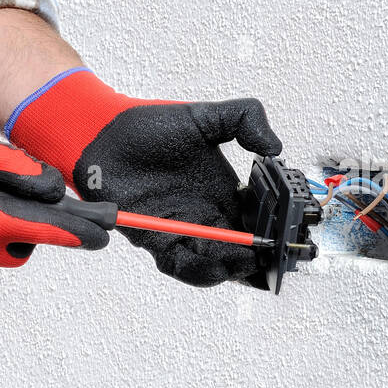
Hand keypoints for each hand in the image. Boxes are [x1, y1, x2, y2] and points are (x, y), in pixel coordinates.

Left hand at [8, 70, 281, 286]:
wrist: (102, 135)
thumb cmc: (149, 125)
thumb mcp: (205, 117)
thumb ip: (245, 120)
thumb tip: (276, 147)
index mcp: (221, 190)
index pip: (254, 218)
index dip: (271, 227)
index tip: (285, 230)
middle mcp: (204, 214)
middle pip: (238, 247)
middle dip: (256, 256)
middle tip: (270, 255)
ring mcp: (179, 229)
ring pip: (212, 261)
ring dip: (231, 266)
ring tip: (244, 262)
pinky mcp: (153, 239)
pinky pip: (178, 264)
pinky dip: (198, 271)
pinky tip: (214, 268)